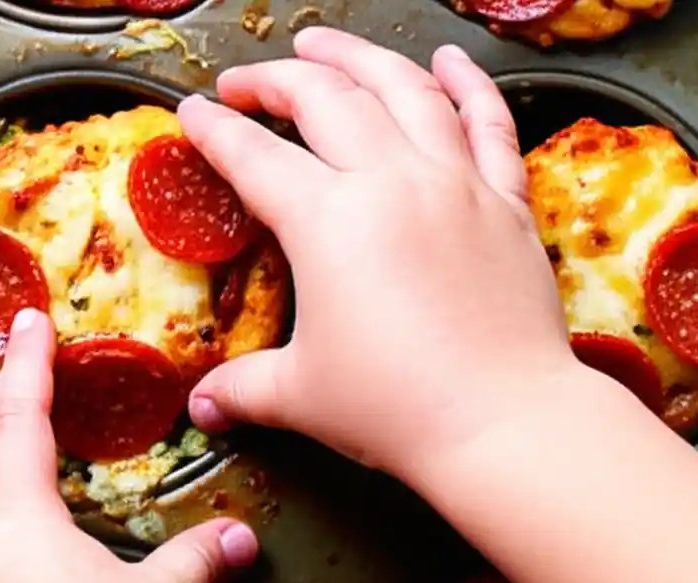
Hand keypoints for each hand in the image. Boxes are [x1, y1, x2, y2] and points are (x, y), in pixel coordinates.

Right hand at [181, 27, 578, 477]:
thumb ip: (242, 388)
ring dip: (358, 58)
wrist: (506, 423)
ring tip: (324, 43)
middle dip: (275, 80)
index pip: (254, 156)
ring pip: (404, 91)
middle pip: (326, 101)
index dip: (214, 131)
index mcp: (328, 220)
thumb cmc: (395, 407)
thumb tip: (201, 406)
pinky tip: (448, 59)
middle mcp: (391, 182)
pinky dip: (467, 84)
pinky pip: (487, 124)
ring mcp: (455, 184)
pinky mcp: (506, 203)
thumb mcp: (299, 396)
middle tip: (244, 81)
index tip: (190, 113)